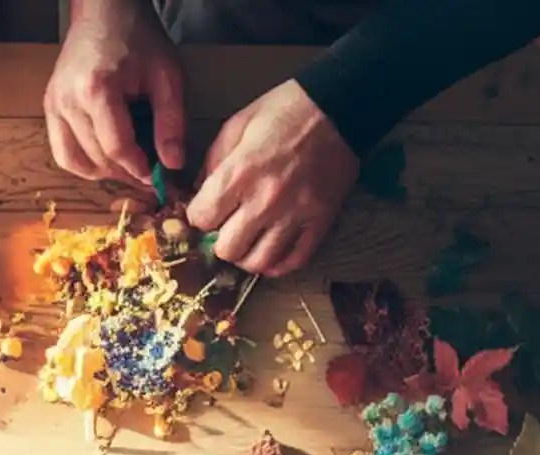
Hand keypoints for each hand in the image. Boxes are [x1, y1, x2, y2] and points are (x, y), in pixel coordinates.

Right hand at [44, 0, 184, 183]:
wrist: (105, 11)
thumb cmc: (138, 37)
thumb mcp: (167, 75)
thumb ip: (171, 122)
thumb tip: (172, 164)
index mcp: (97, 89)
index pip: (117, 148)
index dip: (139, 169)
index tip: (158, 178)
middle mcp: (68, 100)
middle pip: (96, 159)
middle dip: (125, 173)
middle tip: (148, 175)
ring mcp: (53, 105)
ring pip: (74, 162)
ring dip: (103, 173)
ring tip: (127, 167)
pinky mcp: (49, 107)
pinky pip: (62, 151)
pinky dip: (83, 162)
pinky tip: (105, 158)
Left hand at [187, 79, 358, 276]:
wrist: (340, 107)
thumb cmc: (285, 111)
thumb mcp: (236, 125)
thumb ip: (212, 161)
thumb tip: (199, 192)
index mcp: (240, 173)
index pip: (201, 219)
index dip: (199, 215)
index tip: (206, 208)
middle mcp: (266, 201)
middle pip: (227, 249)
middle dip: (220, 239)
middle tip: (227, 225)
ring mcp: (296, 215)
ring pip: (259, 262)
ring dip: (247, 255)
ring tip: (248, 240)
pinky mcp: (321, 222)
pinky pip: (294, 260)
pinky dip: (278, 263)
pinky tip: (271, 251)